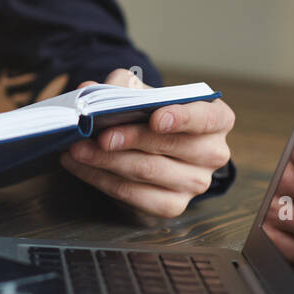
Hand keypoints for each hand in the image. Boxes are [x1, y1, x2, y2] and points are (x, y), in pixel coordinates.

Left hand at [58, 68, 234, 218]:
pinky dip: (100, 178)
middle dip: (129, 139)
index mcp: (216, 120)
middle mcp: (213, 154)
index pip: (207, 118)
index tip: (155, 118)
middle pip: (169, 145)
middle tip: (97, 134)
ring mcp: (195, 184)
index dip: (182, 118)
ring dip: (105, 160)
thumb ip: (122, 87)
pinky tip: (79, 165)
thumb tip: (90, 87)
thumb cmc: (149, 117)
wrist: (149, 153)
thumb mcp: (142, 95)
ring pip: (147, 170)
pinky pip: (132, 194)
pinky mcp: (171, 206)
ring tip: (77, 148)